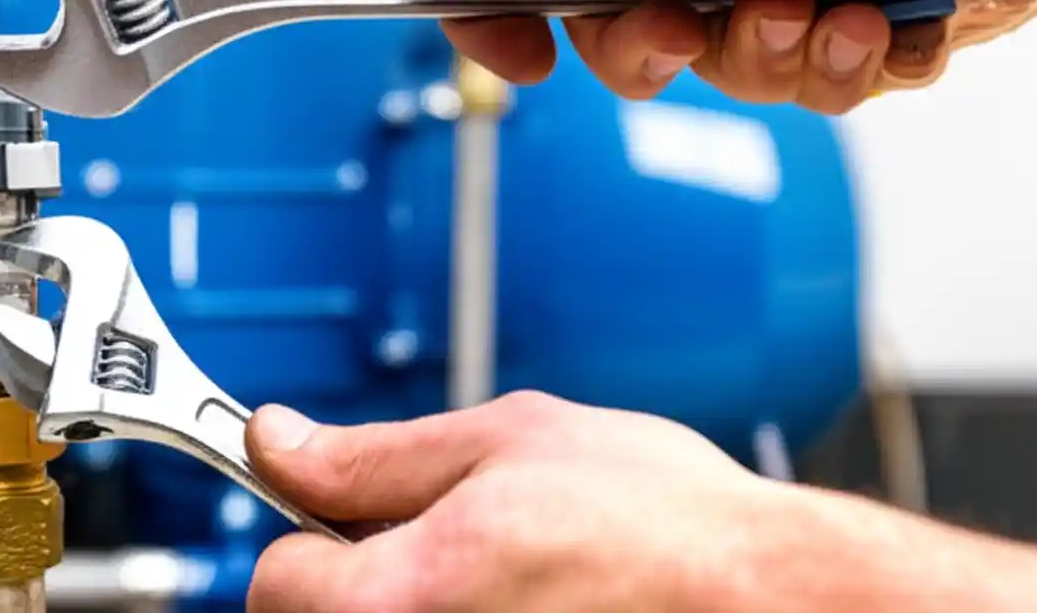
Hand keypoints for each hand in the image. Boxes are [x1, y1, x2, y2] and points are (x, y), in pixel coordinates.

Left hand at [246, 392, 770, 611]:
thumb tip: (280, 440)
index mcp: (398, 600)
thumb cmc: (660, 522)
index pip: (272, 583)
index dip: (308, 529)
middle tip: (444, 531)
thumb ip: (371, 454)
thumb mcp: (504, 441)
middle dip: (360, 568)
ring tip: (501, 567)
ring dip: (416, 596)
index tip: (344, 507)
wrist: (764, 595)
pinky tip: (525, 600)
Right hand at [395, 0, 1036, 112]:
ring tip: (812, 10)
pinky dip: (833, 66)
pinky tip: (862, 23)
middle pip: (612, 39)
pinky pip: (794, 78)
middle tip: (698, 24)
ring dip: (770, 62)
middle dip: (668, 55)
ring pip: (716, 70)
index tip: (520, 59)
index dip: (496, 22)